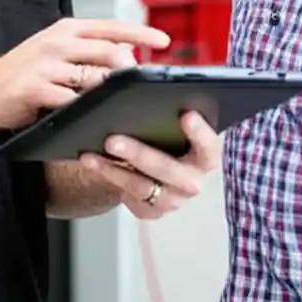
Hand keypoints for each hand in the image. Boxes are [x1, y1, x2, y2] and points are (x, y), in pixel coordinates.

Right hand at [0, 18, 169, 129]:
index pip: (111, 26)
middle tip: (142, 86)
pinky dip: (87, 111)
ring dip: (111, 94)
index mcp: (66, 29)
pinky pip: (72, 101)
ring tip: (123, 106)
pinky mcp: (36, 88)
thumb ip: (87, 50)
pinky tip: (95, 120)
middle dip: (130, 70)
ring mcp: (46, 64)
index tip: (164, 40)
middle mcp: (57, 42)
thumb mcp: (55, 51)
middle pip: (108, 51)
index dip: (140, 32)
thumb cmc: (25, 74)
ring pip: (94, 78)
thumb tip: (126, 54)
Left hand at [78, 111, 220, 219]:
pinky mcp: (152, 211)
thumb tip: (141, 90)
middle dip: (138, 154)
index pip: (209, 146)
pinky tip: (92, 164)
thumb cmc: (162, 138)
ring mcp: (173, 199)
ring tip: (92, 154)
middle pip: (169, 170)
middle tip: (112, 140)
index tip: (186, 114)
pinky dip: (108, 178)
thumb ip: (166, 114)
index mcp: (205, 156)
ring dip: (113, 169)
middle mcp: (193, 181)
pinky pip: (128, 197)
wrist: (148, 169)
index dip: (200, 132)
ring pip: (142, 186)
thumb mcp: (167, 125)